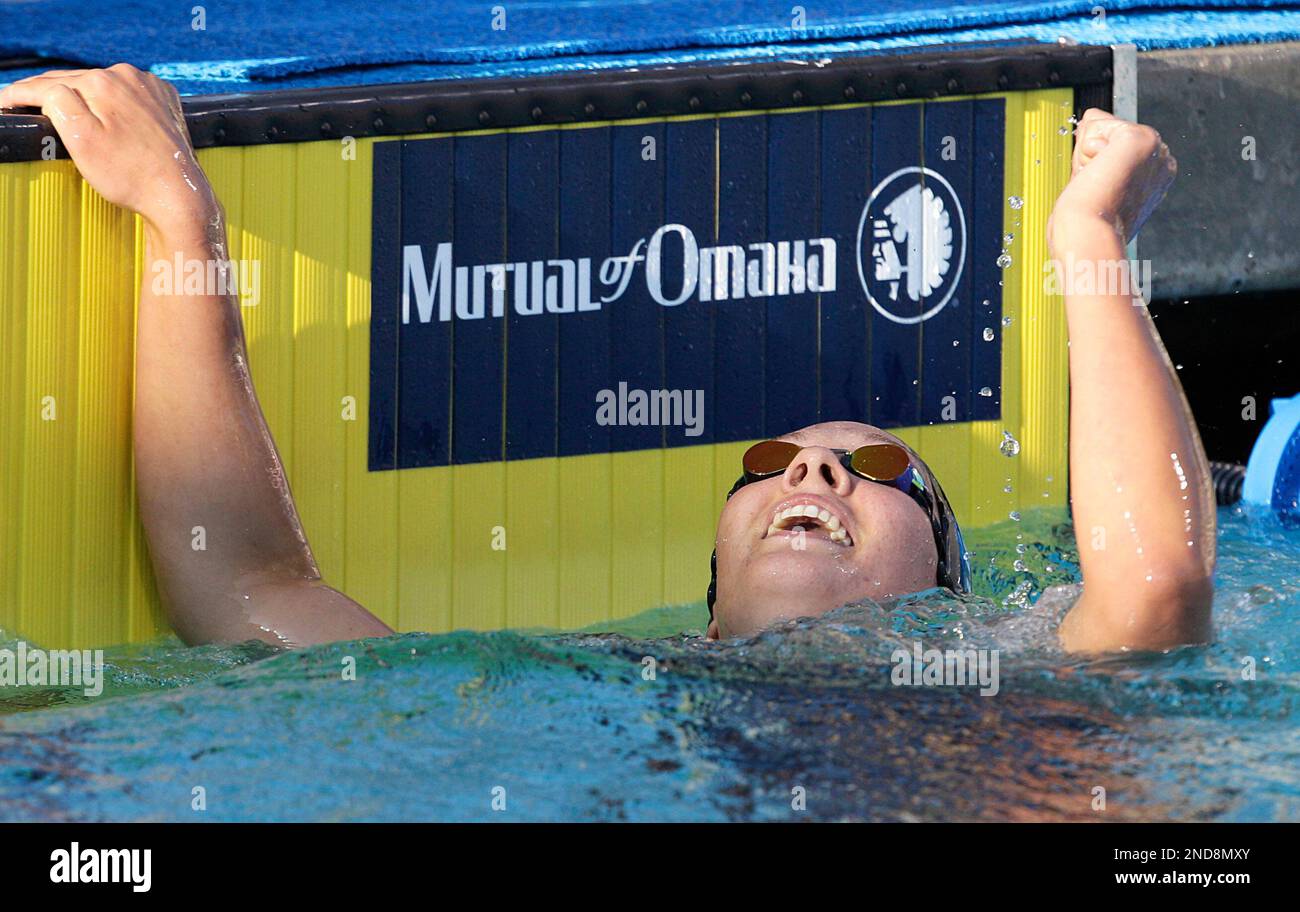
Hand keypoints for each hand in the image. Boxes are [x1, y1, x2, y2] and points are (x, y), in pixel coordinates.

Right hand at [0, 65, 217, 238]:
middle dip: (51, 94)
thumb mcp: (80, 138)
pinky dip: (115, 104)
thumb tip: (45, 88)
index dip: (21, 94)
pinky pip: (130, 97)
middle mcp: (127, 76)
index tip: (5, 102)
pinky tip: (107, 115)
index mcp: (101, 81)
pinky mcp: (165, 102)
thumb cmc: (129, 175)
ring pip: (103, 89)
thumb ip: (55, 102)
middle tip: (25, 103)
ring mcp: (150, 88)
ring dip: (85, 98)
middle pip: (76, 83)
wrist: (179, 195)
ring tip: (63, 109)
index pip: (49, 85)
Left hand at [1048, 108, 1176, 249]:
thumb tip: (1091, 115)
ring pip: (1098, 126)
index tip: (1100, 195)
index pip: (1112, 147)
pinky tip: (1097, 173)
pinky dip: (1084, 150)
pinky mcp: (1140, 138)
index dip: (1092, 167)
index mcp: (1155, 175)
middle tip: (1096, 190)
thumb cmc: (1084, 224)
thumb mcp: (1093, 180)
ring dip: (1085, 157)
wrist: (1087, 237)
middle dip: (1088, 159)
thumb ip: (1096, 147)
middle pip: (1105, 132)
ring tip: (1096, 184)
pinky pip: (1094, 124)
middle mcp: (1161, 160)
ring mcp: (1155, 148)